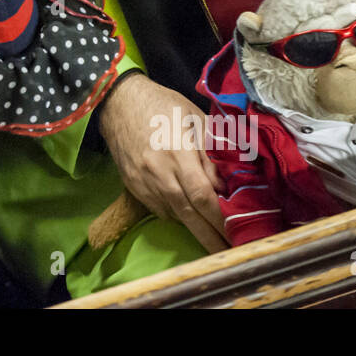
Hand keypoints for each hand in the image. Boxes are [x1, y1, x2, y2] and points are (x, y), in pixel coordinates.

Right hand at [97, 73, 228, 253]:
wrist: (119, 102)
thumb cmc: (163, 106)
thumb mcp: (196, 120)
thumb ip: (212, 153)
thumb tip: (224, 186)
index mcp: (178, 153)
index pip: (202, 195)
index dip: (219, 218)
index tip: (236, 233)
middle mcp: (159, 173)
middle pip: (189, 214)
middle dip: (210, 237)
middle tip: (227, 253)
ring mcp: (143, 182)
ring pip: (173, 215)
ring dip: (194, 228)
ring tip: (213, 239)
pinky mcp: (133, 186)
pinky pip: (158, 209)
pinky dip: (175, 215)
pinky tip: (187, 214)